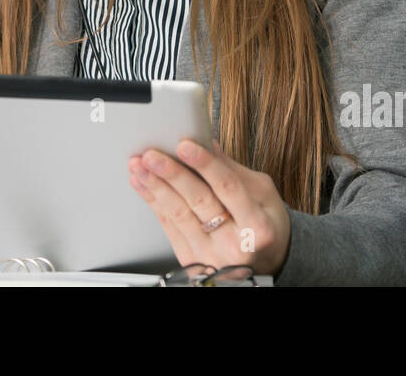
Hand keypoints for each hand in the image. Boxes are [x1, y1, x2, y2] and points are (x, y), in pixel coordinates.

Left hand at [128, 138, 291, 276]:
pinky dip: (153, 202)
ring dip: (155, 187)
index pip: (228, 187)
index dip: (205, 164)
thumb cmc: (264, 224)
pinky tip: (143, 185)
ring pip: (178, 215)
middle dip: (172, 174)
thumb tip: (206, 142)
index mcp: (258, 227)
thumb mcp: (262, 193)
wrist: (266, 262)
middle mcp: (235, 245)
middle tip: (152, 155)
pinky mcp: (191, 261)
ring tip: (139, 166)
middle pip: (199, 202)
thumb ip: (232, 170)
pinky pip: (168, 227)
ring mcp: (211, 256)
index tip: (185, 145)